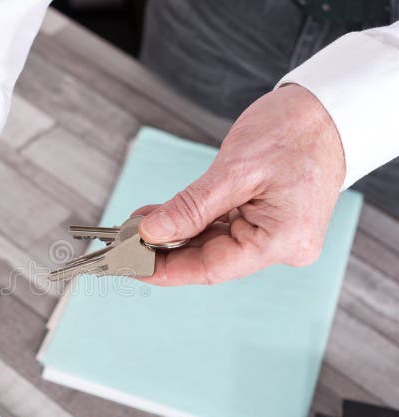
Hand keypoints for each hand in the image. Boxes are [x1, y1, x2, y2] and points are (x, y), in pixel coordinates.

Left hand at [135, 84, 344, 284]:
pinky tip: (163, 216)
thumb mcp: (235, 169)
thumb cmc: (296, 130)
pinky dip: (191, 223)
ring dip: (175, 235)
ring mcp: (276, 236)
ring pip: (213, 245)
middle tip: (124, 240)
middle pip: (210, 259)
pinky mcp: (268, 223)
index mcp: (282, 240)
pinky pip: (223, 230)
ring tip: (138, 224)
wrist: (331, 108)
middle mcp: (282, 246)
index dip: (165, 269)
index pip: (211, 268)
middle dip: (165, 250)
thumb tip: (151, 232)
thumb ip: (191, 207)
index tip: (128, 265)